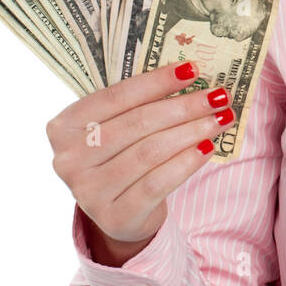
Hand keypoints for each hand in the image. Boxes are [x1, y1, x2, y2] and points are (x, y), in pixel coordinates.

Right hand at [45, 59, 234, 261]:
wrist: (121, 211)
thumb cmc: (121, 155)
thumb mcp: (117, 127)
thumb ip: (138, 103)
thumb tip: (187, 73)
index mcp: (64, 126)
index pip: (115, 96)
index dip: (156, 81)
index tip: (192, 69)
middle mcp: (69, 160)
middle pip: (137, 124)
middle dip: (183, 107)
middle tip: (218, 96)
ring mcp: (88, 192)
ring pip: (150, 153)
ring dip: (191, 132)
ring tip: (221, 119)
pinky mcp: (115, 216)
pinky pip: (157, 183)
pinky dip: (186, 163)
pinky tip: (208, 148)